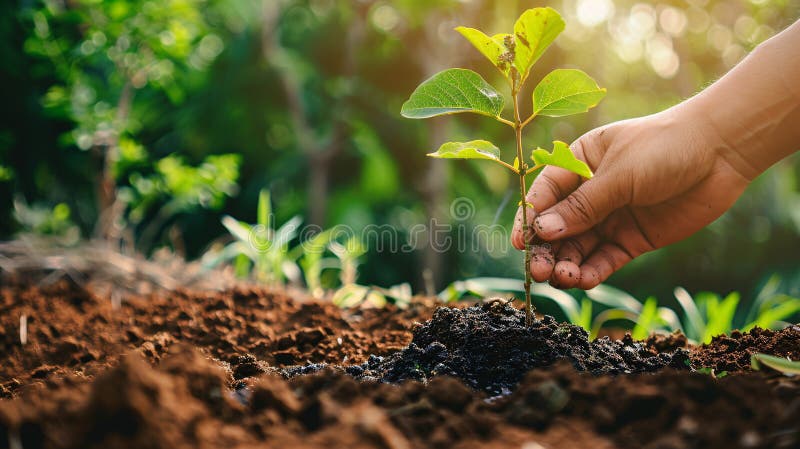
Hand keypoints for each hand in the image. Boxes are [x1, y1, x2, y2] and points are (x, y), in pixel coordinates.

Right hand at [511, 103, 750, 288]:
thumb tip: (543, 232)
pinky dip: (592, 272)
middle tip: (539, 272)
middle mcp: (589, 193)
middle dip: (545, 250)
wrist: (721, 153)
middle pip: (556, 227)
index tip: (521, 242)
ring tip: (563, 278)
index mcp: (578, 163)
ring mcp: (610, 218)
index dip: (529, 219)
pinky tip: (583, 280)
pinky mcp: (631, 240)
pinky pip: (604, 260)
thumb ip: (583, 206)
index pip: (544, 195)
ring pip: (577, 247)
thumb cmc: (665, 147)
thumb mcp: (619, 173)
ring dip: (566, 264)